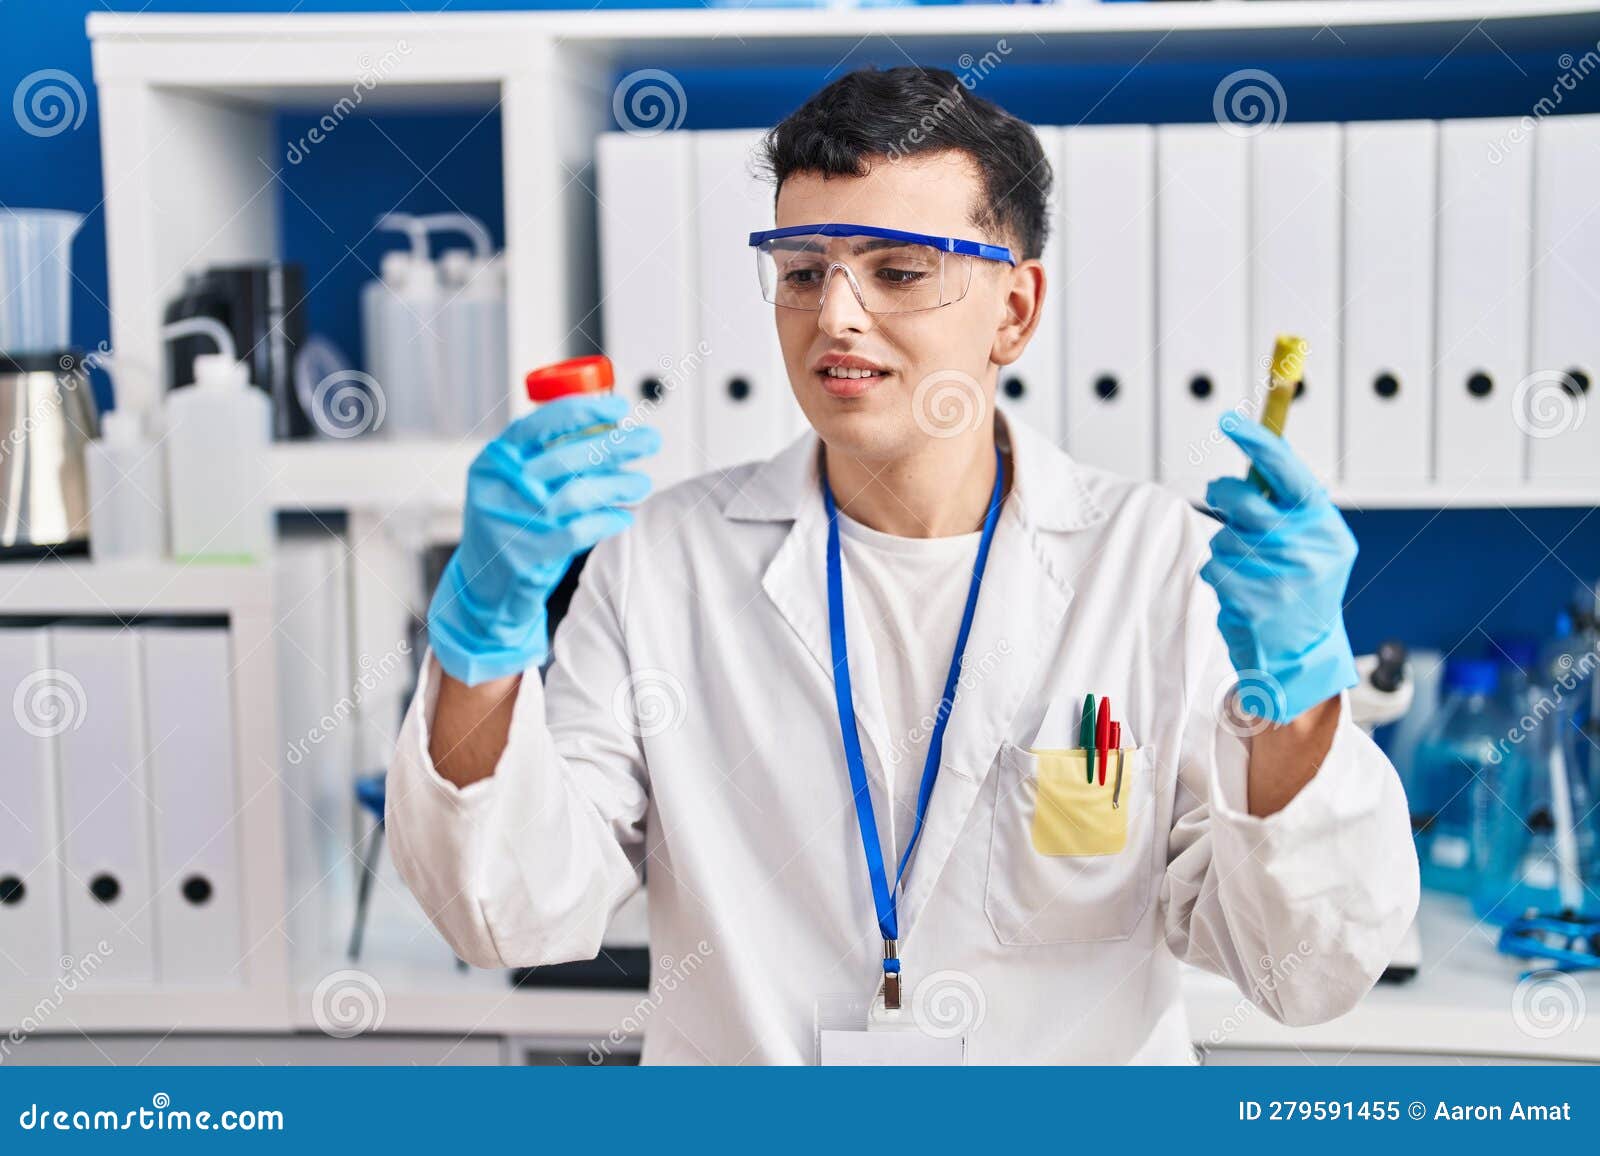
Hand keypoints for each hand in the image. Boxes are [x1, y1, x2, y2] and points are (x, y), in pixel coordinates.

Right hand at [428, 393, 659, 685]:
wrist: (483, 586)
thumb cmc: (512, 525)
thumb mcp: (516, 485)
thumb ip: (552, 460)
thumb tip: (614, 434)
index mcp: (495, 460)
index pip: (539, 424)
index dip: (582, 412)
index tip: (619, 407)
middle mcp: (500, 487)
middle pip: (566, 457)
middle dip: (616, 445)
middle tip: (650, 440)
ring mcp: (513, 523)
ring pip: (578, 494)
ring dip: (619, 486)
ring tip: (642, 484)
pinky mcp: (528, 556)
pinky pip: (580, 532)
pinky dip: (607, 521)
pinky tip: (624, 517)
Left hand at [1199, 413, 1357, 724]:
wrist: (1305, 653)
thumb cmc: (1302, 584)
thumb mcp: (1311, 540)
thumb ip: (1286, 503)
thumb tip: (1252, 456)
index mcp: (1325, 525)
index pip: (1288, 472)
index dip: (1257, 442)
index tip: (1228, 419)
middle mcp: (1308, 550)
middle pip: (1243, 501)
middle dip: (1225, 495)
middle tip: (1222, 496)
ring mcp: (1280, 579)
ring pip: (1223, 538)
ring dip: (1226, 548)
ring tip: (1251, 569)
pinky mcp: (1252, 604)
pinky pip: (1214, 569)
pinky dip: (1219, 576)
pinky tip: (1242, 592)